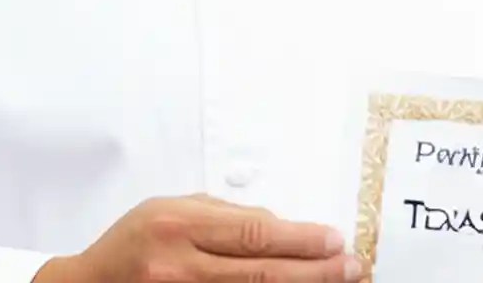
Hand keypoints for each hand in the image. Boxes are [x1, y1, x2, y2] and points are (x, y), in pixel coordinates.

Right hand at [34, 194, 365, 282]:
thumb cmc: (132, 243)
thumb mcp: (172, 208)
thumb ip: (225, 214)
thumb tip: (281, 225)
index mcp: (178, 226)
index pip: (255, 234)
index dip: (301, 239)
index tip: (333, 240)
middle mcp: (179, 268)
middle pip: (262, 272)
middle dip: (315, 270)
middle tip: (350, 266)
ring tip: (336, 282)